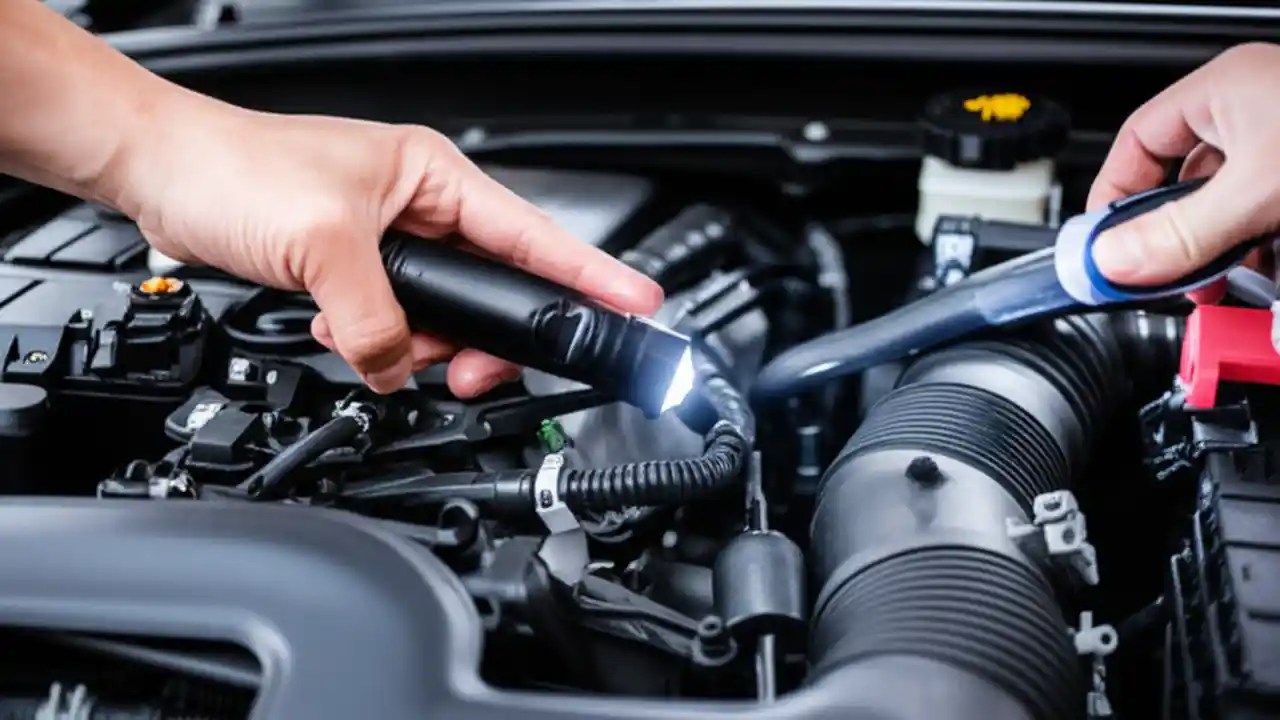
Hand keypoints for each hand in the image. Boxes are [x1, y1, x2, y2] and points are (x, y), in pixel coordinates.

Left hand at [107, 92, 663, 395]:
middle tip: (469, 371)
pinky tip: (345, 335)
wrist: (163, 175)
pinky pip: (395, 324)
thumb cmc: (237, 169)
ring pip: (444, 318)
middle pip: (493, 292)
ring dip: (419, 345)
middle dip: (480, 339)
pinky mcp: (357, 271)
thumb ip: (375, 318)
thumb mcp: (322, 244)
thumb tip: (398, 365)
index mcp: (435, 178)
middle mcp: (422, 209)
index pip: (534, 235)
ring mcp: (391, 243)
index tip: (638, 305)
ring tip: (384, 349)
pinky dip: (380, 342)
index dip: (592, 275)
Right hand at [1087, 42, 1279, 285]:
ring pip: (1225, 208)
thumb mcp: (1258, 192)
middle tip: (1162, 276)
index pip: (1135, 141)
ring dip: (1220, 253)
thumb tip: (1111, 258)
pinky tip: (1265, 273)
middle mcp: (1253, 110)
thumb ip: (1180, 231)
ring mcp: (1279, 147)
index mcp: (1225, 88)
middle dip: (1173, 238)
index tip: (1104, 246)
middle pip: (1179, 183)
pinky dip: (1261, 251)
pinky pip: (1264, 218)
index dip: (1113, 196)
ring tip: (1222, 283)